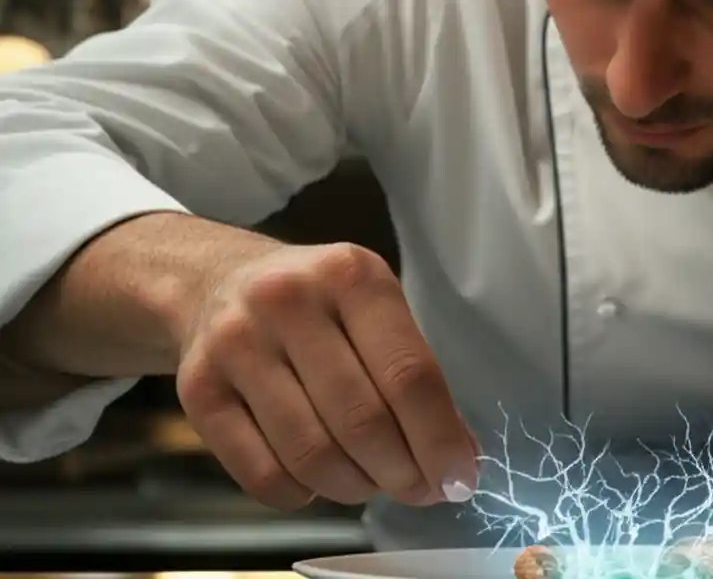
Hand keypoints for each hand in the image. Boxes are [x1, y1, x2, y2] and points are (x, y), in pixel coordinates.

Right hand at [175, 242, 478, 509]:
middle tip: (420, 490)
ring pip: (312, 454)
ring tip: (372, 483)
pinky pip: (262, 475)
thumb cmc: (319, 305)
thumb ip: (415, 376)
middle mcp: (288, 301)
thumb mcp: (374, 310)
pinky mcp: (196, 390)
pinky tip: (319, 481)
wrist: (217, 282)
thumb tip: (457, 459)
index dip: (439, 439)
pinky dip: (304, 494)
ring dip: (356, 488)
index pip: (408, 374)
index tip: (459, 479)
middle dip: (403, 473)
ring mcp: (235, 344)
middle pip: (362, 420)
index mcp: (350, 276)